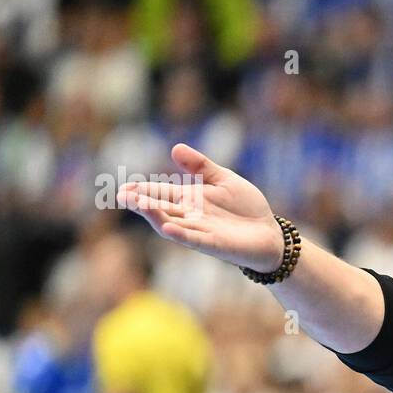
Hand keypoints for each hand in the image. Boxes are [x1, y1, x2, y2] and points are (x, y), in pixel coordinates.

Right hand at [117, 143, 285, 271]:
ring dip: (155, 216)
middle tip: (122, 195)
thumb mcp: (223, 179)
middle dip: (142, 203)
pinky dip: (182, 234)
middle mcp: (190, 216)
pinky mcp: (215, 244)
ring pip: (172, 224)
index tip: (124, 187)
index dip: (142, 190)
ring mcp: (201, 231)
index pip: (160, 193)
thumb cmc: (246, 208)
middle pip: (161, 209)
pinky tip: (168, 228)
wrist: (270, 233)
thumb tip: (176, 148)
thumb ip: (201, 166)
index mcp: (189, 199)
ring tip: (139, 206)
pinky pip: (195, 240)